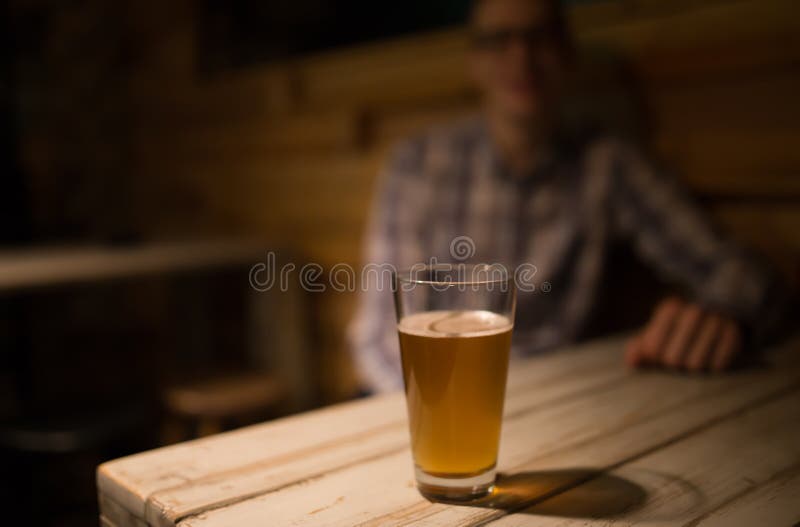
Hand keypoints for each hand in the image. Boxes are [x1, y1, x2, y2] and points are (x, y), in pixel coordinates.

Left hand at [625, 296, 742, 371]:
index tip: (660, 356)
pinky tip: (712, 362)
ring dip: (693, 369)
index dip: (654, 359)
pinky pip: (718, 365)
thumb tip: (631, 362)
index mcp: (670, 309)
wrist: (721, 321)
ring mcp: (716, 320)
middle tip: (680, 361)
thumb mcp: (657, 336)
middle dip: (674, 365)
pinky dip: (713, 369)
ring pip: (695, 365)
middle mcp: (693, 311)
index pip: (652, 347)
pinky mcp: (734, 333)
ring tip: (695, 361)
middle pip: (672, 359)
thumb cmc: (680, 335)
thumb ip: (639, 348)